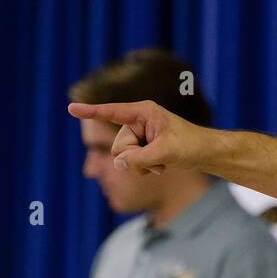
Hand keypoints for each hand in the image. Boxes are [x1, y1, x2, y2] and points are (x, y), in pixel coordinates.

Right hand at [66, 99, 211, 174]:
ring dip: (143, 165)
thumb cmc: (191, 146)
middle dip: (135, 157)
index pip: (112, 112)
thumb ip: (139, 159)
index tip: (71, 108)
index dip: (91, 112)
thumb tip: (118, 164)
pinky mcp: (142, 148)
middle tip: (160, 157)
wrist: (206, 154)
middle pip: (118, 146)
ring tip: (164, 161)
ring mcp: (139, 136)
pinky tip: (162, 165)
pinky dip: (146, 169)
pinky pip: (131, 164)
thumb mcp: (165, 152)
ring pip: (124, 158)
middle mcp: (138, 121)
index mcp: (143, 112)